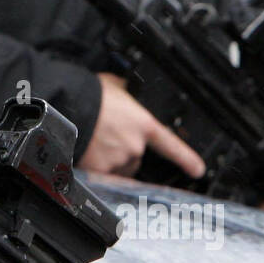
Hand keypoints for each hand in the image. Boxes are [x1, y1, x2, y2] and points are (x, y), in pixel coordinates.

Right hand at [80, 74, 205, 178]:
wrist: (65, 105)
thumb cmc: (88, 93)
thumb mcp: (116, 86)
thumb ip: (128, 95)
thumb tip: (128, 92)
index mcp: (143, 124)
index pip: (172, 146)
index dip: (187, 160)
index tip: (198, 170)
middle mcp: (134, 146)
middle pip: (136, 158)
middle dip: (124, 152)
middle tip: (106, 138)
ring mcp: (118, 160)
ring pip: (118, 168)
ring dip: (110, 161)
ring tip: (93, 144)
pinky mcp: (99, 170)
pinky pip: (102, 176)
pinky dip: (95, 169)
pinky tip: (86, 156)